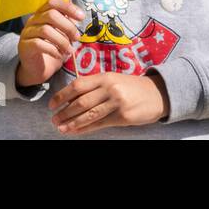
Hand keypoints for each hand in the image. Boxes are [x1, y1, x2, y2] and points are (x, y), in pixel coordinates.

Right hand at [16, 0, 83, 87]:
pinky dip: (53, 50)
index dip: (68, 7)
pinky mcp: (24, 46)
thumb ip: (68, 22)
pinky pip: (39, 44)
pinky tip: (59, 55)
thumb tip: (79, 14)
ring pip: (45, 30)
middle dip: (68, 26)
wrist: (38, 68)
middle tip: (77, 37)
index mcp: (42, 13)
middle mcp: (33, 20)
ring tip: (70, 50)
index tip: (81, 17)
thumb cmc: (52, 48)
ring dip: (62, 41)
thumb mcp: (62, 33)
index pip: (53, 2)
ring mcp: (27, 32)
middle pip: (51, 15)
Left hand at [49, 72, 168, 134]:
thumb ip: (94, 87)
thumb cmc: (131, 87)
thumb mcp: (113, 80)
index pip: (78, 85)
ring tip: (61, 128)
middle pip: (81, 101)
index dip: (62, 95)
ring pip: (89, 114)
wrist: (156, 94)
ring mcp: (117, 102)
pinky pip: (100, 124)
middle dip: (64, 112)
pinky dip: (85, 128)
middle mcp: (110, 88)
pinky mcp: (123, 116)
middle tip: (54, 120)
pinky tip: (76, 131)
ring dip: (72, 123)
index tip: (51, 104)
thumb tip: (70, 100)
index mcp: (105, 76)